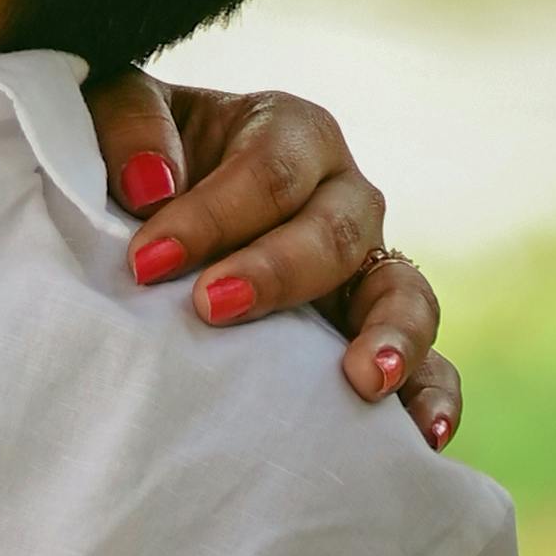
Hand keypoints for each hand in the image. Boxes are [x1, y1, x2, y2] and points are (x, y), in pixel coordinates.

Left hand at [82, 67, 458, 446]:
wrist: (159, 213)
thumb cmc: (145, 161)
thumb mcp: (122, 117)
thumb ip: (130, 128)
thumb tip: (150, 184)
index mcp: (290, 132)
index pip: (267, 170)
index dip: (210, 214)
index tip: (147, 262)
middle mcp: (344, 195)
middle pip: (334, 231)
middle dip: (274, 272)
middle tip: (210, 307)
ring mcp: (370, 269)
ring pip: (405, 294)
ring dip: (390, 336)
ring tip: (363, 381)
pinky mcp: (379, 335)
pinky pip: (431, 364)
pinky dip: (434, 395)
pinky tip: (422, 438)